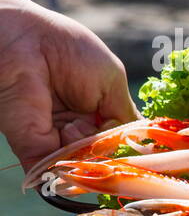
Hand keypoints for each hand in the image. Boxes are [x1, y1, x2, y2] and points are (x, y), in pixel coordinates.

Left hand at [0, 0, 136, 171]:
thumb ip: (124, 117)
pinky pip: (56, 173)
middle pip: (105, 156)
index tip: (139, 147)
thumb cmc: (69, 50)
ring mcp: (56, 140)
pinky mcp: (34, 148)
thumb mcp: (111, 81)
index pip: (121, 139)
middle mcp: (78, 128)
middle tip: (103, 134)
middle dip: (110, 152)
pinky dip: (68, 174)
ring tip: (77, 130)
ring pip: (85, 166)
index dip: (130, 145)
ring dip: (89, 157)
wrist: (23, 42)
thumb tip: (135, 147)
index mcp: (98, 111)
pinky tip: (73, 153)